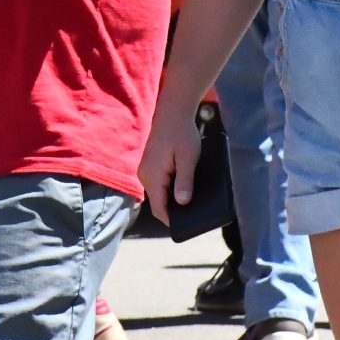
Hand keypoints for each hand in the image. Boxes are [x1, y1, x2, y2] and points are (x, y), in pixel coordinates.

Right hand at [136, 103, 201, 227]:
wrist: (172, 112)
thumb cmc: (182, 133)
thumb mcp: (188, 157)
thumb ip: (185, 180)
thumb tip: (182, 203)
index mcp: (153, 175)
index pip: (159, 209)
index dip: (172, 221)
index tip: (187, 227)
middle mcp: (145, 175)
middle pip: (158, 203)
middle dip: (174, 211)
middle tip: (194, 215)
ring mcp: (146, 170)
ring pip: (159, 194)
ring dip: (172, 199)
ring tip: (191, 201)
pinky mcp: (150, 166)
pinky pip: (159, 185)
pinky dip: (170, 189)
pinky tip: (184, 187)